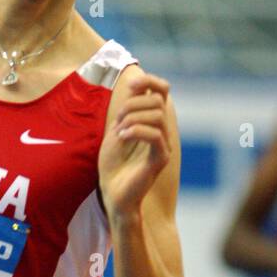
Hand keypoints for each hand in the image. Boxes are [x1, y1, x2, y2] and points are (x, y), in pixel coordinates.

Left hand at [99, 73, 171, 222]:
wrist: (113, 195)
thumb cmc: (113, 166)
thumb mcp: (115, 131)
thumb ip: (126, 111)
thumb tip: (134, 85)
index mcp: (152, 122)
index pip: (162, 91)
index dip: (150, 81)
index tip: (132, 86)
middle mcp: (161, 131)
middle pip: (157, 100)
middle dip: (133, 104)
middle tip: (118, 121)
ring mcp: (163, 145)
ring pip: (157, 115)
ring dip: (133, 118)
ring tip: (120, 132)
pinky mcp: (160, 159)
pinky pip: (155, 134)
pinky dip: (137, 130)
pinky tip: (123, 137)